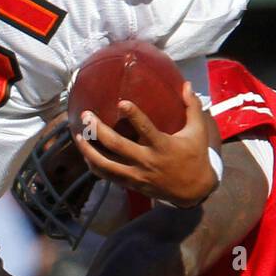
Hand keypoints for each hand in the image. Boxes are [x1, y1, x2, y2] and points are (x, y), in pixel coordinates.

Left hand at [73, 82, 217, 207]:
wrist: (193, 190)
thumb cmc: (195, 156)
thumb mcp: (198, 131)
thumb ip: (192, 107)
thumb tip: (186, 84)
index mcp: (163, 146)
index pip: (146, 129)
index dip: (134, 116)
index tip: (121, 103)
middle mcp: (147, 161)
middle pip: (118, 146)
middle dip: (99, 131)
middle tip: (86, 116)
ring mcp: (137, 174)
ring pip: (107, 165)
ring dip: (89, 151)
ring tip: (77, 136)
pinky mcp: (132, 184)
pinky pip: (108, 176)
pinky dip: (95, 166)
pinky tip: (86, 155)